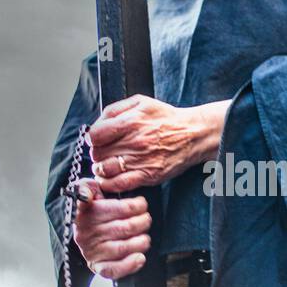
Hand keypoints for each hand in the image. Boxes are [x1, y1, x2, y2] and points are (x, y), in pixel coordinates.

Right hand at [72, 181, 151, 279]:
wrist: (87, 236)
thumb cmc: (95, 211)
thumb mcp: (90, 192)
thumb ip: (87, 187)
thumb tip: (86, 196)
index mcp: (86, 213)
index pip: (115, 208)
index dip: (134, 206)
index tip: (142, 204)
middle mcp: (86, 233)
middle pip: (123, 228)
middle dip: (142, 223)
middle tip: (147, 220)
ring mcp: (91, 251)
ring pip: (122, 248)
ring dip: (140, 242)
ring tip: (145, 238)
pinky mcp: (98, 267)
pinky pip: (114, 269)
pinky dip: (130, 264)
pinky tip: (140, 257)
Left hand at [88, 95, 229, 191]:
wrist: (193, 134)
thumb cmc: (166, 118)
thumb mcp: (141, 102)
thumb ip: (115, 109)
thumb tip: (97, 124)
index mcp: (131, 121)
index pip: (95, 135)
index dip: (93, 139)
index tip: (98, 140)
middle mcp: (134, 141)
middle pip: (98, 153)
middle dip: (97, 153)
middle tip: (104, 152)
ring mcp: (140, 160)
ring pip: (105, 169)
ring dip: (101, 169)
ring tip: (106, 165)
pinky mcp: (147, 175)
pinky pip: (119, 184)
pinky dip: (109, 183)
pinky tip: (110, 178)